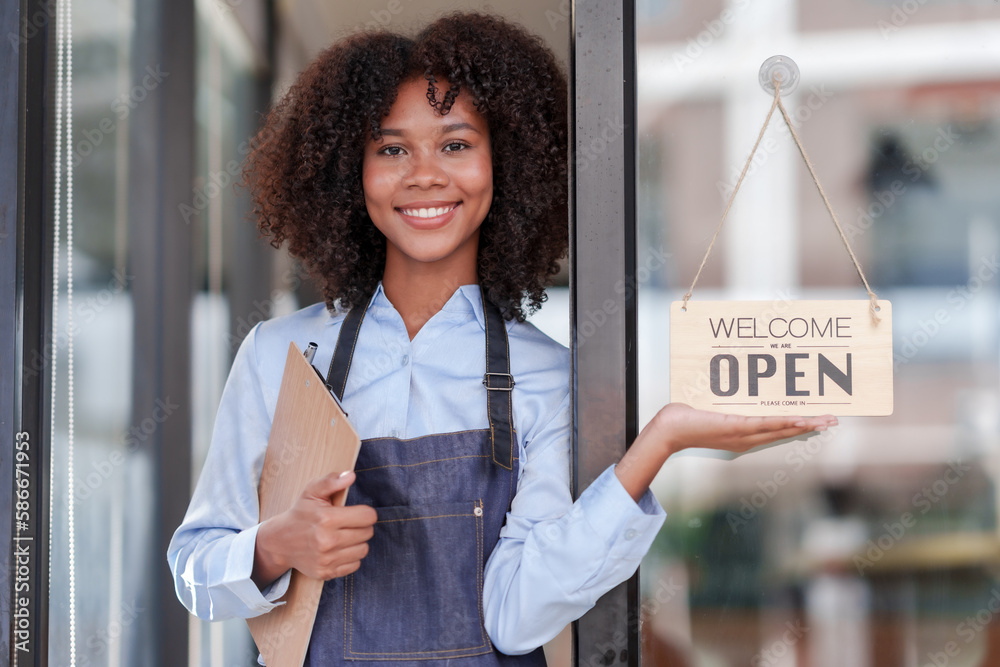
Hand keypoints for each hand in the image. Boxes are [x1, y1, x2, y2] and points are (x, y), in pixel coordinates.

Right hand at [252, 471, 377, 586]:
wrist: (280, 542)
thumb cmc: (300, 514)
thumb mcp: (311, 492)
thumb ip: (331, 481)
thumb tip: (351, 475)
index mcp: (327, 519)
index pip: (368, 517)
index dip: (365, 512)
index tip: (357, 512)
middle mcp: (328, 541)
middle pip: (367, 533)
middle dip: (362, 526)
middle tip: (348, 523)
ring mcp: (327, 559)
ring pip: (363, 550)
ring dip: (358, 542)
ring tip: (345, 535)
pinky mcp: (326, 573)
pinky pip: (355, 565)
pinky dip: (351, 557)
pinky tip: (340, 549)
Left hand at [652, 403, 836, 455]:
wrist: (669, 429)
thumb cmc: (687, 417)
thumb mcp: (713, 409)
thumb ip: (728, 400)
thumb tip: (736, 378)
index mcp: (744, 436)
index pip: (777, 431)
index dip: (798, 426)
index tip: (816, 420)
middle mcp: (747, 439)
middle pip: (786, 432)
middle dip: (811, 426)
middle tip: (833, 420)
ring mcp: (743, 435)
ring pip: (781, 429)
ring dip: (805, 424)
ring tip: (826, 420)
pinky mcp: (736, 428)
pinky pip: (766, 424)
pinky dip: (785, 422)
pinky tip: (801, 420)